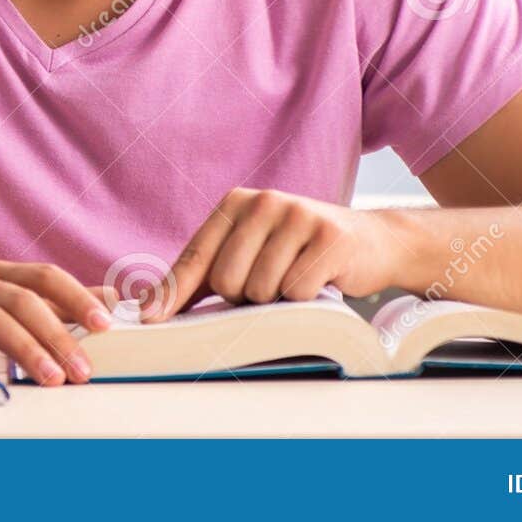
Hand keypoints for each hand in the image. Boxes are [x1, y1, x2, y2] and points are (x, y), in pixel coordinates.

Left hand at [142, 188, 407, 320]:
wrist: (372, 242)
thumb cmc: (298, 254)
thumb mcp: (250, 254)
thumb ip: (204, 276)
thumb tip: (152, 305)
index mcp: (237, 203)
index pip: (196, 254)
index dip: (173, 291)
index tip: (150, 320)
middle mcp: (264, 202)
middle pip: (228, 280)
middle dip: (245, 298)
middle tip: (272, 285)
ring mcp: (298, 215)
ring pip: (262, 289)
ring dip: (278, 300)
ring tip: (296, 280)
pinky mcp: (329, 236)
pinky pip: (298, 291)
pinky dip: (306, 300)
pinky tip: (320, 280)